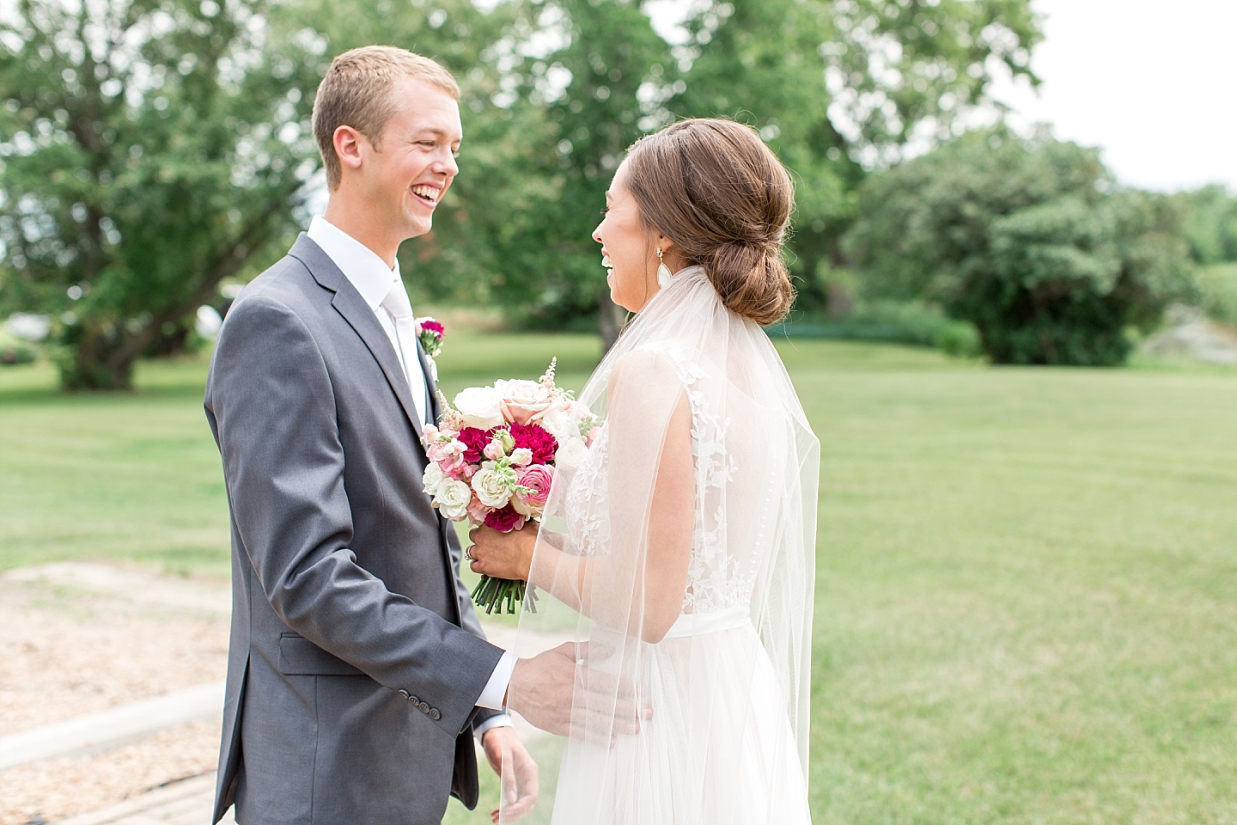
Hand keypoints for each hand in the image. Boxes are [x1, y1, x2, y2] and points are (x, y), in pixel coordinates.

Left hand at [469, 523, 536, 581]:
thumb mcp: (522, 524)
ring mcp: (480, 554)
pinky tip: (487, 565)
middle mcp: (480, 539)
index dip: (487, 528)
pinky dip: (478, 566)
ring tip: (487, 555)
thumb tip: (518, 522)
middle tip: (490, 542)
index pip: (480, 524)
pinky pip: (473, 567)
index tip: (493, 531)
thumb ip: (515, 522)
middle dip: (480, 539)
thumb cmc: (527, 540)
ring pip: (470, 551)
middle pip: (473, 536)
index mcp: (488, 525)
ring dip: (477, 552)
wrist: (529, 556)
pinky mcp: (483, 567)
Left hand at [480, 726, 537, 822]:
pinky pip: (513, 800)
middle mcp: (528, 778)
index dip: (520, 807)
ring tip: (494, 818)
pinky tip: (494, 813)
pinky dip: (506, 808)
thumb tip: (510, 800)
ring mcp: (522, 781)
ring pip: (521, 804)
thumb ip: (508, 777)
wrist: (496, 731)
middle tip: (498, 819)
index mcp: (530, 771)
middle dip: (514, 814)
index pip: (531, 796)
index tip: (505, 812)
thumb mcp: (503, 757)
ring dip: (510, 814)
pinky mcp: (514, 782)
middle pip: (527, 804)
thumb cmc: (500, 741)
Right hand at [506, 642, 651, 745]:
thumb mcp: (564, 650)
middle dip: (629, 709)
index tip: (642, 691)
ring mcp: (564, 712)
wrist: (515, 684)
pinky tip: (611, 740)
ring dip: (618, 725)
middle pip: (605, 704)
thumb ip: (588, 649)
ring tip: (636, 728)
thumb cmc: (542, 664)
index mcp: (574, 675)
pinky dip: (596, 737)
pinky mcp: (557, 726)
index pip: (606, 683)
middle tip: (647, 713)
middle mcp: (571, 695)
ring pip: (595, 720)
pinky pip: (580, 733)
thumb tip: (611, 649)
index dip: (625, 688)